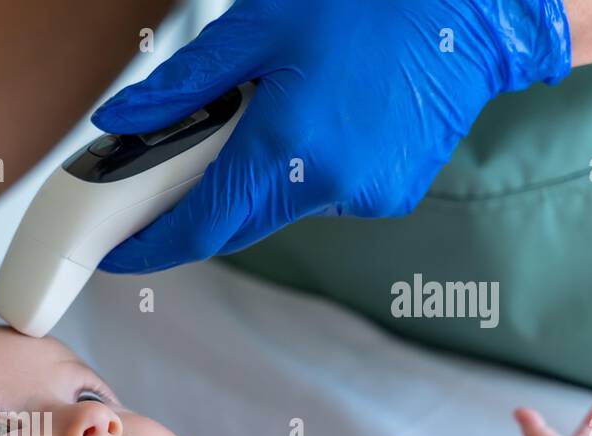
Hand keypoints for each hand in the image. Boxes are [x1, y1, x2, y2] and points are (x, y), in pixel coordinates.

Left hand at [89, 0, 571, 271]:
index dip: (152, 246)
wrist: (474, 6)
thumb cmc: (369, 1)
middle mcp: (327, 186)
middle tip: (160, 189)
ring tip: (255, 126)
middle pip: (233, 226)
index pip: (199, 225)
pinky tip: (310, 127)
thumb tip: (119, 124)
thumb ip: (181, 87)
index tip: (117, 254)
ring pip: (276, 212)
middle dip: (192, 214)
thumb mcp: (257, 29)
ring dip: (249, 186)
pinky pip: (319, 198)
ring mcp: (364, 196)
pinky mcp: (390, 194)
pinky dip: (297, 176)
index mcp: (287, 147)